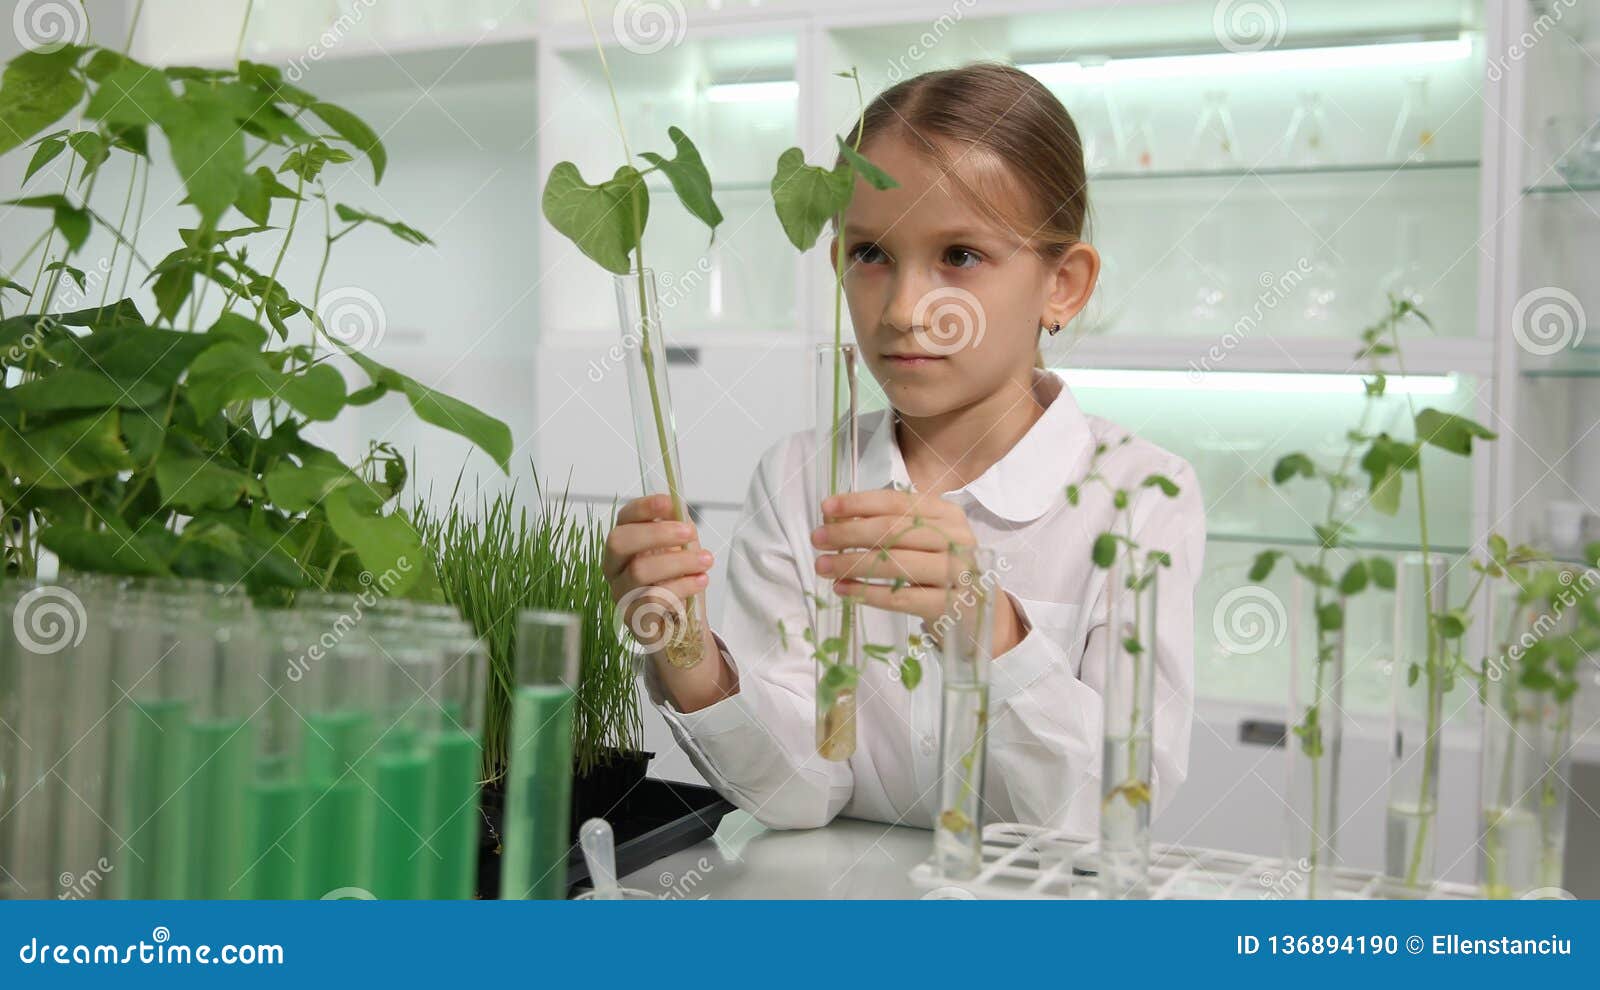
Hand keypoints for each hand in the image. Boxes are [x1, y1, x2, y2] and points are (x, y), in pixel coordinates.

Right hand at [603, 493, 712, 642]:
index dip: (644, 507)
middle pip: (620, 541)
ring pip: (639, 571)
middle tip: (690, 532)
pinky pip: (652, 599)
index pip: (624, 518)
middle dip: (657, 533)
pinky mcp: (633, 617)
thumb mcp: (680, 549)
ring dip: (678, 562)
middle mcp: (614, 567)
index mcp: (624, 544)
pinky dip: (681, 587)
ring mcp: (620, 593)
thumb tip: (679, 507)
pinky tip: (700, 581)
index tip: (670, 502)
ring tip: (705, 561)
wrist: (681, 625)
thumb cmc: (676, 581)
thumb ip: (678, 528)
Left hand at [809, 489, 1023, 653]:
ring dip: (853, 564)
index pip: (898, 502)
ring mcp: (957, 573)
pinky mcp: (951, 605)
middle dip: (849, 534)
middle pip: (894, 531)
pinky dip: (868, 593)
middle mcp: (956, 539)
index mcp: (947, 514)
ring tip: (824, 566)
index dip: (859, 503)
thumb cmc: (941, 567)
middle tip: (818, 540)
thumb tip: (836, 518)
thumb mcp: (923, 539)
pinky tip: (844, 590)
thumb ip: (889, 525)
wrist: (978, 610)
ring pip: (896, 564)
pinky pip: (902, 598)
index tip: (826, 508)